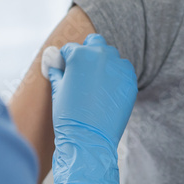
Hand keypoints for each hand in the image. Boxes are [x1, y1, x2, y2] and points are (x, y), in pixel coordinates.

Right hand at [47, 34, 136, 183]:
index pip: (71, 48)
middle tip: (84, 71)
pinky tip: (108, 91)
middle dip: (88, 53)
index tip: (67, 71)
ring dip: (104, 63)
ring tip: (97, 84)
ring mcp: (118, 67)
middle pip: (95, 43)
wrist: (89, 140)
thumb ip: (56, 71)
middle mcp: (101, 55)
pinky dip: (117, 76)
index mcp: (80, 54)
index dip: (67, 60)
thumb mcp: (57, 90)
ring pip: (112, 56)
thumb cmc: (68, 115)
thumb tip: (52, 60)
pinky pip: (123, 70)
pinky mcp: (130, 80)